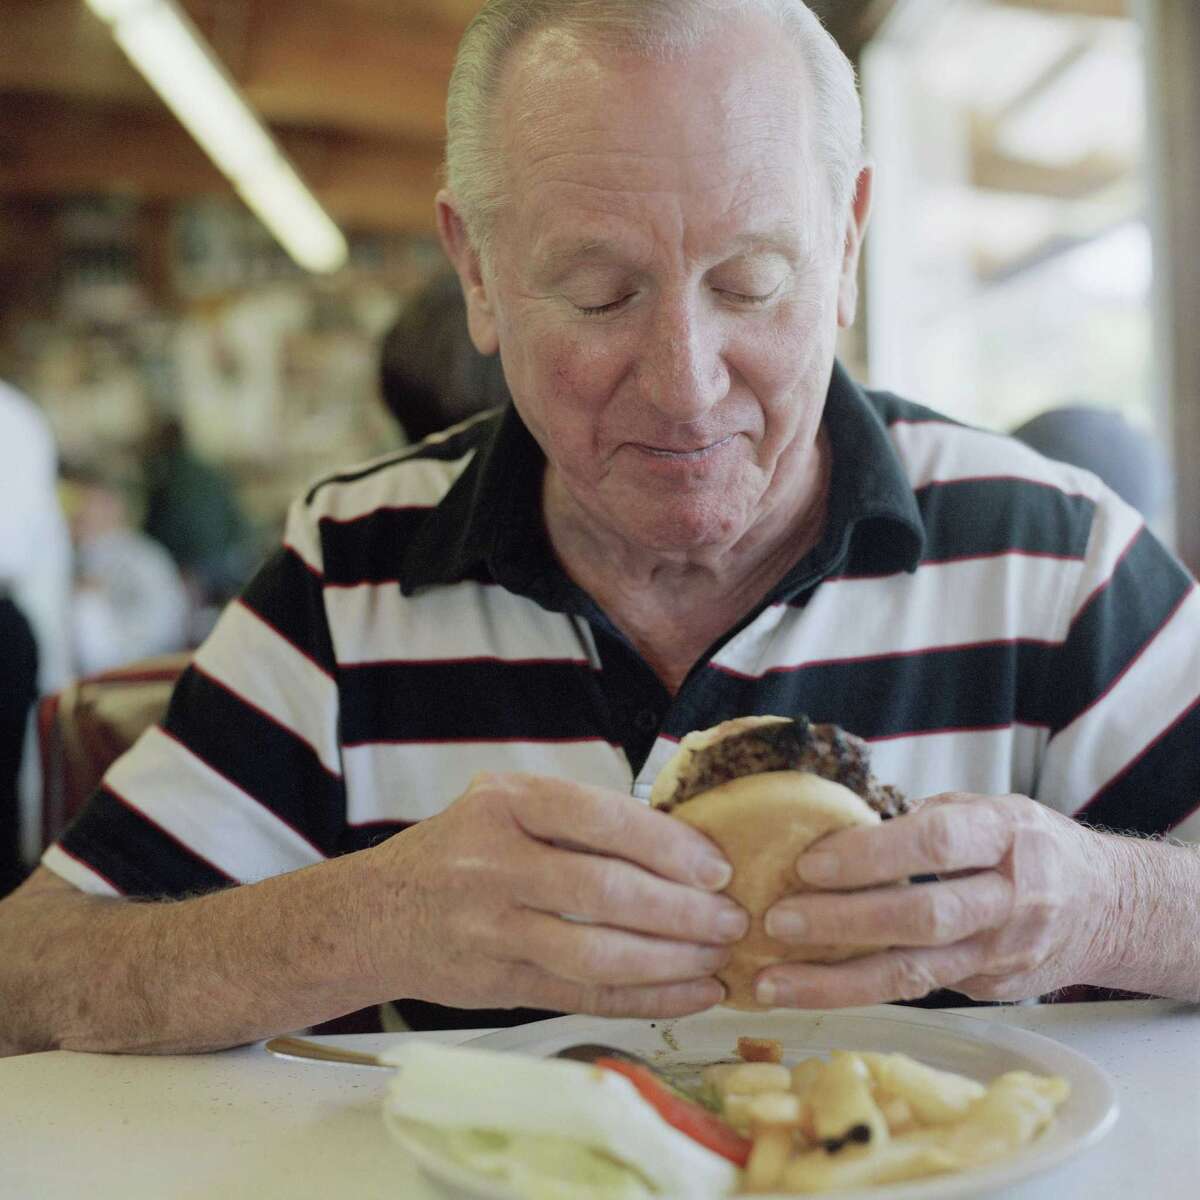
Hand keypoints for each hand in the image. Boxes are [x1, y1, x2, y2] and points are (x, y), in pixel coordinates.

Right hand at [356, 772, 748, 1017]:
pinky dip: (645, 998)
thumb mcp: (506, 807)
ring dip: (671, 961)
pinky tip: (691, 995)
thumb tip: (683, 844)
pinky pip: (583, 995)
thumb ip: (577, 819)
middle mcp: (494, 862)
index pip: (601, 819)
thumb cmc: (461, 850)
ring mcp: (491, 928)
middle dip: (682, 910)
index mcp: (506, 803)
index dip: (669, 846)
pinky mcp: (497, 982)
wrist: (375, 913)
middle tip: (732, 920)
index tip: (717, 866)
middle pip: (606, 890)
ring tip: (719, 959)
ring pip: (597, 951)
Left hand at [756, 793, 1115, 1007]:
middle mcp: (1009, 898)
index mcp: (1007, 835)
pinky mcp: (985, 989)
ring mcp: (999, 953)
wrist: (1106, 906)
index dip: (870, 855)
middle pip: (921, 917)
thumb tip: (841, 821)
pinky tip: (807, 990)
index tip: (810, 862)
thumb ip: (927, 817)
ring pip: (912, 973)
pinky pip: (913, 990)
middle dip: (842, 922)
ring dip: (835, 980)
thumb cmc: (1026, 843)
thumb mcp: (989, 808)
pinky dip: (856, 992)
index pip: (936, 844)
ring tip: (773, 980)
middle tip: (778, 920)